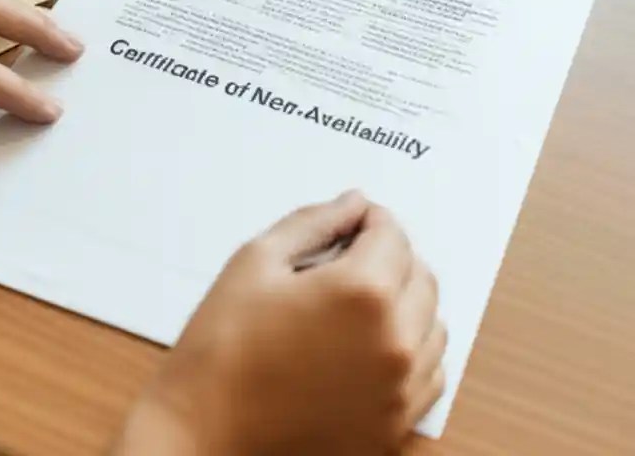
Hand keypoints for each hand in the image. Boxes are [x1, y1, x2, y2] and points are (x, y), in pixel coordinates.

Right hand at [113, 191, 445, 455]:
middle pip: (421, 276)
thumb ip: (313, 223)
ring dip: (406, 304)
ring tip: (358, 306)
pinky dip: (411, 352)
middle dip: (391, 258)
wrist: (201, 431)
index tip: (352, 221)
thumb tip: (353, 204)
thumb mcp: (256, 263)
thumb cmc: (220, 350)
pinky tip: (372, 348)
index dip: (370, 219)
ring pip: (433, 325)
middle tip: (349, 260)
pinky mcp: (393, 425)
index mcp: (362, 294)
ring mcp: (399, 389)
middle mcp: (393, 341)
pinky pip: (429, 376)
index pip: (392, 235)